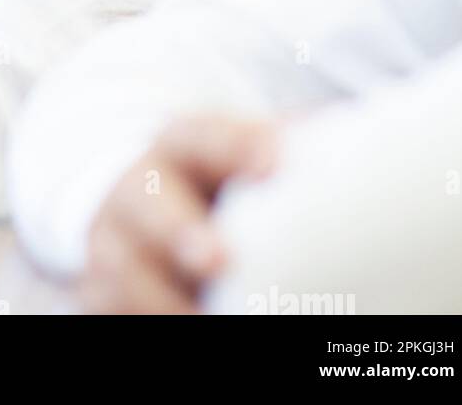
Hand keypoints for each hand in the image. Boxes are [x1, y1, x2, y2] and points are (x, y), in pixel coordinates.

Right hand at [82, 114, 278, 313]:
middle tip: (216, 257)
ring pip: (122, 272)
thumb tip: (361, 142)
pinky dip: (145, 321)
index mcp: (179, 144)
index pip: (204, 136)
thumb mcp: (243, 152)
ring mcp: (112, 246)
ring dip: (162, 299)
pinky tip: (187, 326)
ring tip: (206, 317)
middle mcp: (135, 190)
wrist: (135, 206)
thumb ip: (289, 144)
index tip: (275, 160)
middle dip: (177, 231)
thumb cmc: (215, 182)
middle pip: (146, 205)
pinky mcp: (100, 294)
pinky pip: (114, 312)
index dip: (237, 144)